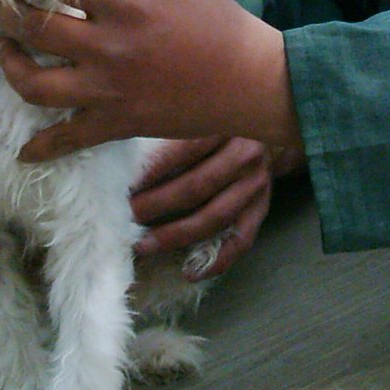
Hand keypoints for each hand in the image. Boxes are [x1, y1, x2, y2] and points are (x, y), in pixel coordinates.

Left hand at [0, 0, 301, 164]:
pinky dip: (42, 149)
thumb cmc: (223, 23)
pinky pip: (68, 140)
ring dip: (10, 67)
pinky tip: (24, 151)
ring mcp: (109, 89)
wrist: (253, 82)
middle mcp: (109, 46)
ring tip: (4, 53)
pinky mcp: (118, 123)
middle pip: (36, 28)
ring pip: (36, 84)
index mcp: (126, 4)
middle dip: (4, 13)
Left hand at [131, 136, 272, 279]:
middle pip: (196, 186)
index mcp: (226, 126)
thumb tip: (123, 156)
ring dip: (175, 235)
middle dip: (155, 206)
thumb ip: (171, 129)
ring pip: (214, 217)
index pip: (184, 149)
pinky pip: (239, 242)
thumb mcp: (200, 116)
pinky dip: (215, 261)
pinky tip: (189, 272)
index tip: (123, 185)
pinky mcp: (262, 210)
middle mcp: (246, 154)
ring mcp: (256, 185)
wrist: (266, 134)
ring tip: (144, 246)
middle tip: (125, 217)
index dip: (152, 170)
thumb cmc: (218, 126)